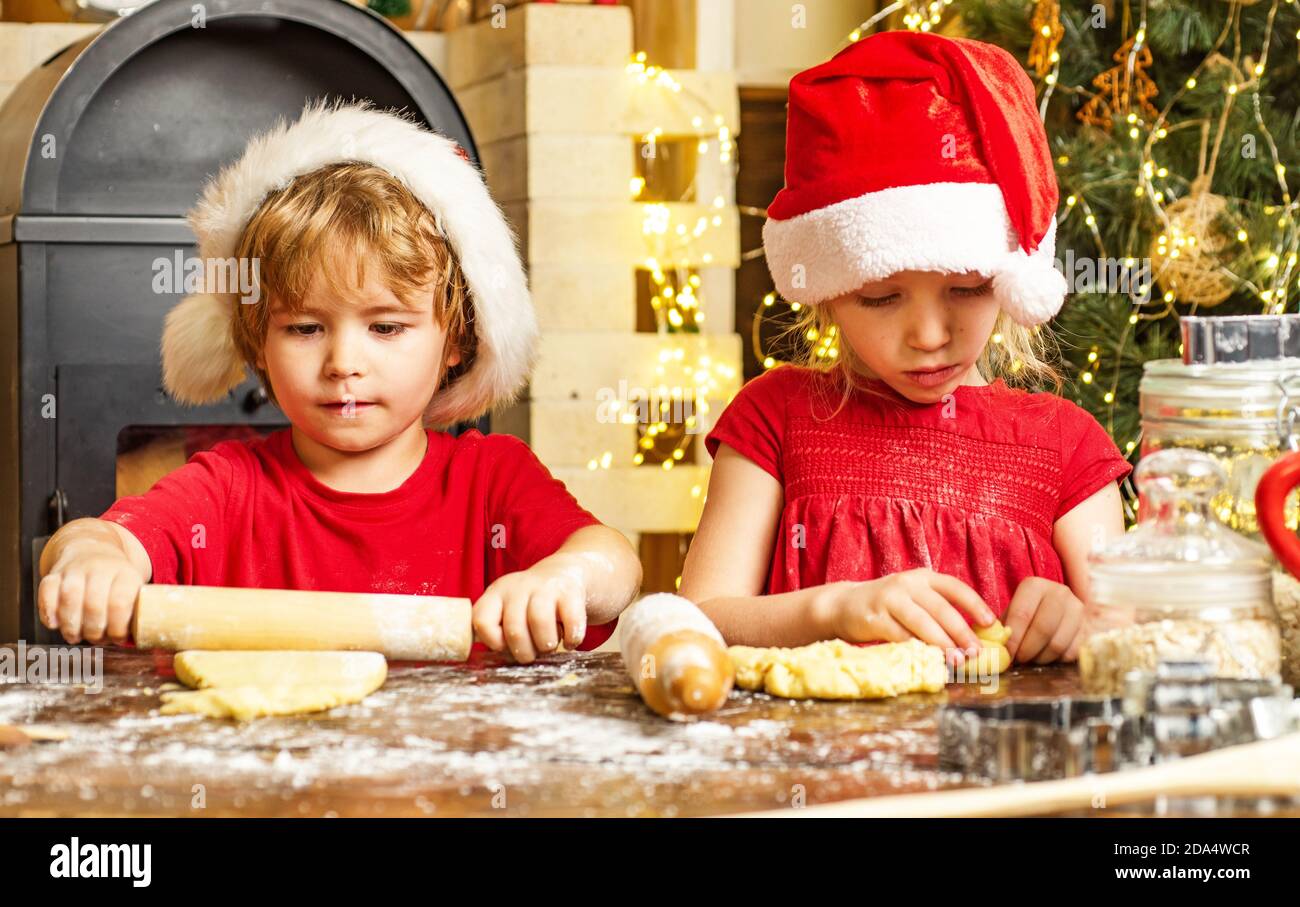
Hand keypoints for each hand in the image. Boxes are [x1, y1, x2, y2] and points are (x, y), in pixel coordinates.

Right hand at [39, 544, 144, 645]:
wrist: (93, 550)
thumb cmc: (117, 582)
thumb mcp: (135, 591)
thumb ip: (136, 612)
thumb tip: (135, 640)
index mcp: (126, 574)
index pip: (120, 602)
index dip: (117, 627)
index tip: (117, 639)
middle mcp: (101, 568)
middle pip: (93, 603)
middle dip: (93, 630)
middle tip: (95, 639)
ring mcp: (76, 569)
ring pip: (69, 596)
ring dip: (70, 624)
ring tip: (75, 636)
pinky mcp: (55, 573)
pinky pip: (46, 590)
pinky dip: (48, 610)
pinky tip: (54, 624)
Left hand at [472, 558, 588, 663]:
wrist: (564, 573)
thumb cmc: (531, 604)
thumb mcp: (508, 611)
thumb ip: (499, 632)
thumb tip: (503, 660)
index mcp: (496, 594)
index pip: (482, 620)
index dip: (493, 641)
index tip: (505, 646)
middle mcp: (517, 587)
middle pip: (514, 628)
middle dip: (524, 652)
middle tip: (533, 654)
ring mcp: (545, 587)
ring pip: (539, 622)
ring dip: (546, 645)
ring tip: (549, 646)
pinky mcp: (570, 591)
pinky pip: (571, 622)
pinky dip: (572, 640)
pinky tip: (570, 642)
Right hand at [826, 569, 995, 665]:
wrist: (844, 605)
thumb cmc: (888, 606)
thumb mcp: (913, 599)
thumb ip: (937, 610)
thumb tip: (973, 636)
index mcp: (922, 577)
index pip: (954, 587)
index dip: (975, 604)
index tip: (990, 623)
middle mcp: (907, 584)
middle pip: (941, 608)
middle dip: (962, 632)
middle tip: (976, 652)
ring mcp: (889, 599)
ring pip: (923, 623)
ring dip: (943, 644)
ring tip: (958, 661)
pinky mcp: (875, 618)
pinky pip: (901, 636)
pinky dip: (918, 650)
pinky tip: (930, 660)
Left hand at [1002, 577, 1083, 663]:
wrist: (1055, 610)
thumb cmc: (1026, 614)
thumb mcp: (1011, 614)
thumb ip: (1001, 628)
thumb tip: (994, 649)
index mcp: (1035, 585)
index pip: (1022, 615)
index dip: (1013, 639)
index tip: (1006, 654)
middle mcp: (1060, 593)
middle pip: (1042, 630)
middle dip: (1027, 651)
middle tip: (1019, 660)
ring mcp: (1078, 609)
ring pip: (1057, 644)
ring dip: (1040, 658)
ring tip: (1031, 658)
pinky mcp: (1089, 627)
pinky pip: (1071, 653)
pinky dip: (1056, 660)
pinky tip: (1047, 656)